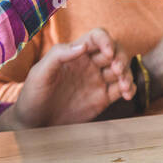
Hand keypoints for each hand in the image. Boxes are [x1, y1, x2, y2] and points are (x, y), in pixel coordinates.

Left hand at [1, 28, 133, 129]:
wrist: (33, 125)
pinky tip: (127, 94)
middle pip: (114, 51)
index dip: (106, 40)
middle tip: (117, 70)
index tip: (108, 53)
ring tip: (123, 86)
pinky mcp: (102, 98)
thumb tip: (83, 45)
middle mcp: (88, 64)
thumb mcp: (40, 73)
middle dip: (121, 57)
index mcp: (74, 53)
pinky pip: (122, 89)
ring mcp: (97, 81)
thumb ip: (59, 55)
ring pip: (121, 69)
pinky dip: (130, 88)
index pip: (97, 37)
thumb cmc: (32, 96)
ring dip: (127, 73)